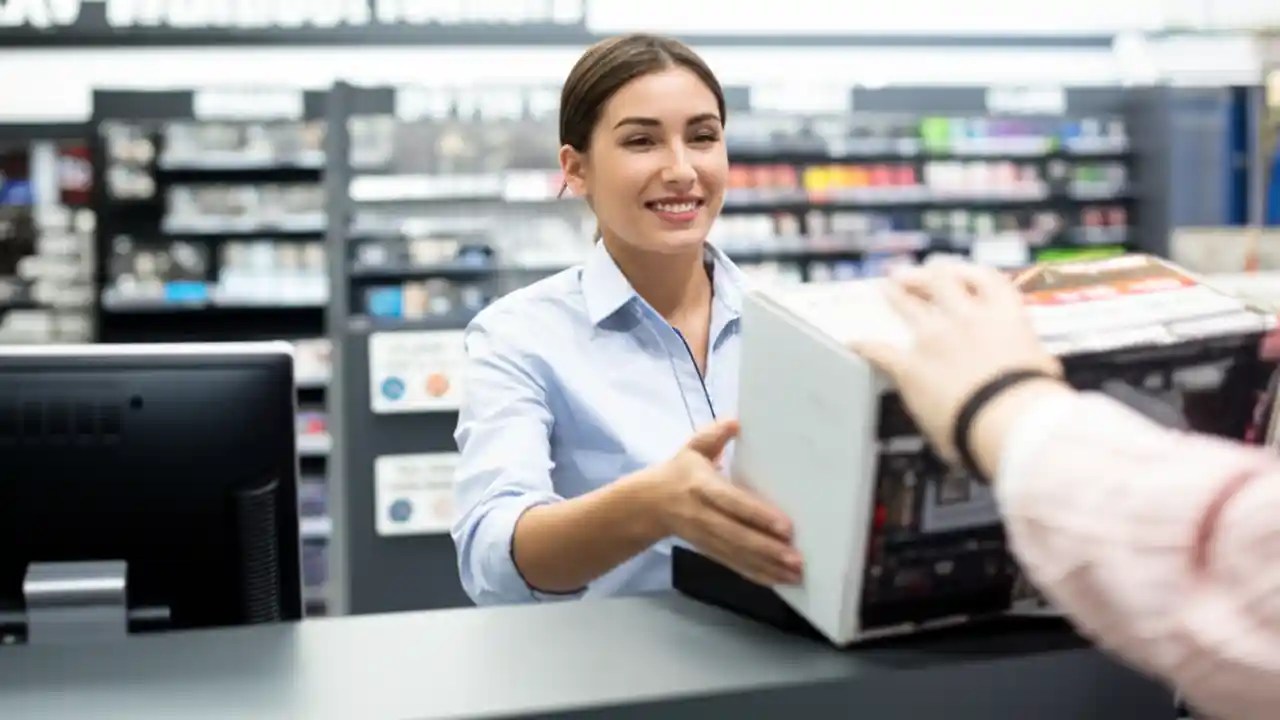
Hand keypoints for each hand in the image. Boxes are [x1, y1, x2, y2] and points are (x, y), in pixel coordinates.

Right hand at [655, 419, 802, 586]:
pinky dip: (758, 575)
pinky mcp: (709, 551)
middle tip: (798, 559)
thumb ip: (714, 434)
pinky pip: (735, 566)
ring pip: (738, 556)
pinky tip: (780, 581)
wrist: (647, 504)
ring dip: (768, 567)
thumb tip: (736, 421)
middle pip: (738, 536)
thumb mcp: (692, 447)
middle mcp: (703, 515)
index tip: (786, 526)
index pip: (733, 503)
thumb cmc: (679, 471)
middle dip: (768, 550)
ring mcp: (706, 537)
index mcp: (701, 487)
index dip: (758, 515)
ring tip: (797, 574)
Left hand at [851, 261, 1063, 461]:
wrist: (1010, 420)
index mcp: (1005, 316)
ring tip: (885, 287)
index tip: (959, 270)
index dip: (968, 272)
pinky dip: (864, 345)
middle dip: (925, 275)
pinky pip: (880, 350)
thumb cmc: (1033, 401)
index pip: (985, 279)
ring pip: (907, 304)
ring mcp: (935, 338)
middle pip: (940, 281)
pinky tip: (853, 342)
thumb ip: (1034, 362)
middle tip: (914, 274)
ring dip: (895, 293)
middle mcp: (967, 318)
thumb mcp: (1043, 371)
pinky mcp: (911, 366)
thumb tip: (1042, 371)